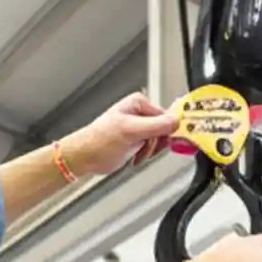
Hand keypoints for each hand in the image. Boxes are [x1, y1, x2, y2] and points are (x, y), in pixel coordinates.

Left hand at [62, 92, 179, 175]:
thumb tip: (176, 121)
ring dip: (151, 151)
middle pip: (165, 128)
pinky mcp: (137, 140)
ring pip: (160, 139)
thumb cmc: (98, 141)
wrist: (85, 157)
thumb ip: (155, 125)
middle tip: (148, 149)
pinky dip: (147, 154)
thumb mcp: (130, 131)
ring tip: (139, 154)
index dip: (169, 130)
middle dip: (157, 143)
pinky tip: (137, 158)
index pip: (166, 115)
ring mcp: (139, 127)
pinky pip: (153, 147)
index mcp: (139, 103)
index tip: (170, 141)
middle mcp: (140, 113)